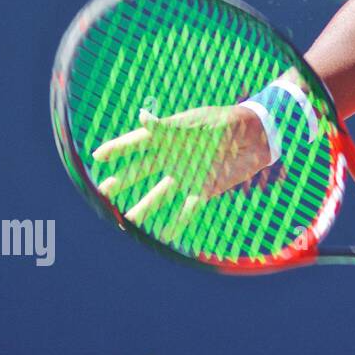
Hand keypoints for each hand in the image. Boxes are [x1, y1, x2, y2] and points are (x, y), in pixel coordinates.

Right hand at [91, 105, 271, 238]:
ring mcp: (187, 174)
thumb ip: (170, 126)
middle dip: (122, 182)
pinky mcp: (204, 188)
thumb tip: (142, 118)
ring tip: (127, 221)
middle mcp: (174, 157)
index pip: (138, 142)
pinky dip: (177, 222)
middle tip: (103, 194)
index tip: (96, 157)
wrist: (258, 137)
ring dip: (144, 207)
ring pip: (160, 193)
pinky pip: (187, 208)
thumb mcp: (199, 122)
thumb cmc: (227, 122)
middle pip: (142, 171)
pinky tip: (164, 235)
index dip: (117, 148)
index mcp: (171, 136)